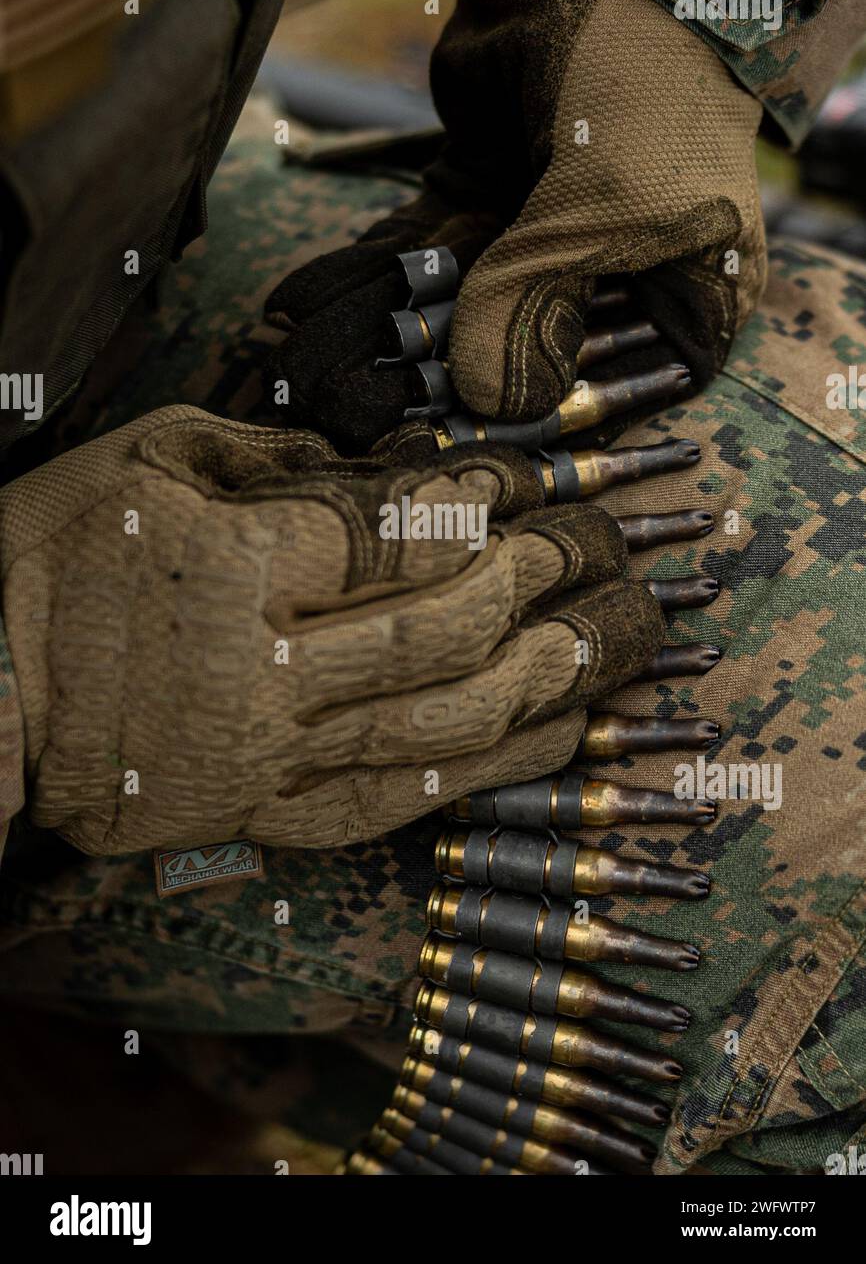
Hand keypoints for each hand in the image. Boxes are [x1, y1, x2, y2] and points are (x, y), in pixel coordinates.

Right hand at [0, 406, 663, 851]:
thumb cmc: (45, 560)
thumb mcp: (145, 458)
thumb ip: (271, 451)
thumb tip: (379, 460)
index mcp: (238, 564)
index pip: (403, 529)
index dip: (486, 498)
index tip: (533, 475)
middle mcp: (267, 668)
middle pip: (447, 626)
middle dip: (539, 577)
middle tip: (592, 542)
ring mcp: (271, 753)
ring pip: (446, 719)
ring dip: (546, 675)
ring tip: (610, 634)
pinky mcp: (265, 812)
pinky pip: (402, 798)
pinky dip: (494, 768)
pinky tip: (560, 735)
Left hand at [266, 0, 763, 451]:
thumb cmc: (647, 88)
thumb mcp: (606, 208)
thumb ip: (539, 304)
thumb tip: (484, 402)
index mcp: (679, 305)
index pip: (602, 399)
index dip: (519, 433)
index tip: (433, 454)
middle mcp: (608, 287)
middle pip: (512, 361)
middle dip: (420, 391)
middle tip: (338, 415)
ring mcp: (537, 243)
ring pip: (451, 311)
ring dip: (371, 338)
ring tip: (295, 367)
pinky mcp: (476, 199)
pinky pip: (412, 256)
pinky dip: (358, 281)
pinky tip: (301, 309)